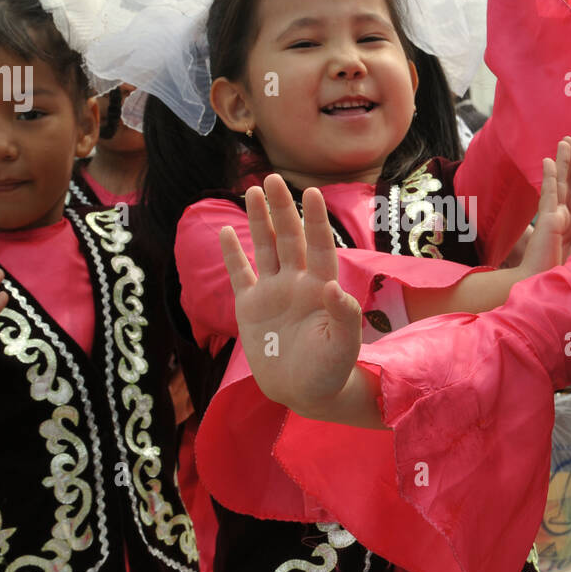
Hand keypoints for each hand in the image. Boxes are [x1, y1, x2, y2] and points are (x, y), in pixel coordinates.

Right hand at [219, 175, 362, 417]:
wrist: (305, 393)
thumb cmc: (331, 370)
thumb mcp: (343, 347)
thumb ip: (344, 317)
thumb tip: (334, 287)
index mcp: (322, 287)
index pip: (319, 246)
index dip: (315, 220)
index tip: (311, 192)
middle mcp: (297, 282)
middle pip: (289, 238)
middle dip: (281, 209)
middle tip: (272, 178)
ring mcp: (273, 292)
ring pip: (265, 248)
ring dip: (259, 221)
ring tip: (252, 190)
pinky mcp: (251, 307)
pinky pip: (240, 274)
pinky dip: (232, 254)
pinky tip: (226, 230)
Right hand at [516, 136, 570, 276]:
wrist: (541, 285)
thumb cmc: (559, 273)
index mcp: (566, 225)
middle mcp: (559, 217)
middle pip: (566, 184)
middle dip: (569, 163)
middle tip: (569, 141)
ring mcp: (552, 217)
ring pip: (559, 184)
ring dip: (561, 162)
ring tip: (564, 142)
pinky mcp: (548, 220)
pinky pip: (550, 194)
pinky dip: (551, 177)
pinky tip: (549, 161)